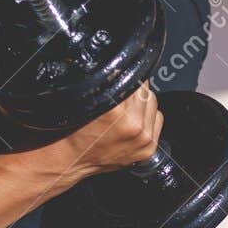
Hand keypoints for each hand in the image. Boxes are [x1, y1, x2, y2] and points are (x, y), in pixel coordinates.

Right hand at [15, 83, 162, 185]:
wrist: (69, 159)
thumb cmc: (72, 130)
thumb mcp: (86, 99)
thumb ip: (108, 84)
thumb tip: (122, 67)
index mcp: (116, 112)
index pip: (133, 79)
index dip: (127, 74)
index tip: (122, 74)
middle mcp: (134, 125)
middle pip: (145, 90)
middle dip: (134, 88)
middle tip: (122, 91)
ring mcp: (143, 139)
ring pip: (153, 103)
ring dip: (142, 102)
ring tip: (126, 107)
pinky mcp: (148, 149)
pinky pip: (157, 120)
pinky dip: (148, 116)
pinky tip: (134, 119)